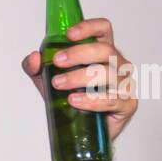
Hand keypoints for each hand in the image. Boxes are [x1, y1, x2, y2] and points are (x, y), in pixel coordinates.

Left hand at [21, 17, 137, 140]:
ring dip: (80, 77)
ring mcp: (125, 84)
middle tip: (58, 62)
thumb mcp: (47, 82)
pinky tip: (74, 100)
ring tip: (59, 84)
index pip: (104, 30)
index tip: (69, 34)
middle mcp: (117, 65)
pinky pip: (111, 99)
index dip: (89, 27)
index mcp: (102, 53)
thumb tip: (33, 58)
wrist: (81, 133)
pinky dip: (91, 100)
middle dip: (79, 54)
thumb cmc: (71, 101)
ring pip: (109, 74)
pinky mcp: (127, 105)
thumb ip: (37, 68)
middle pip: (106, 50)